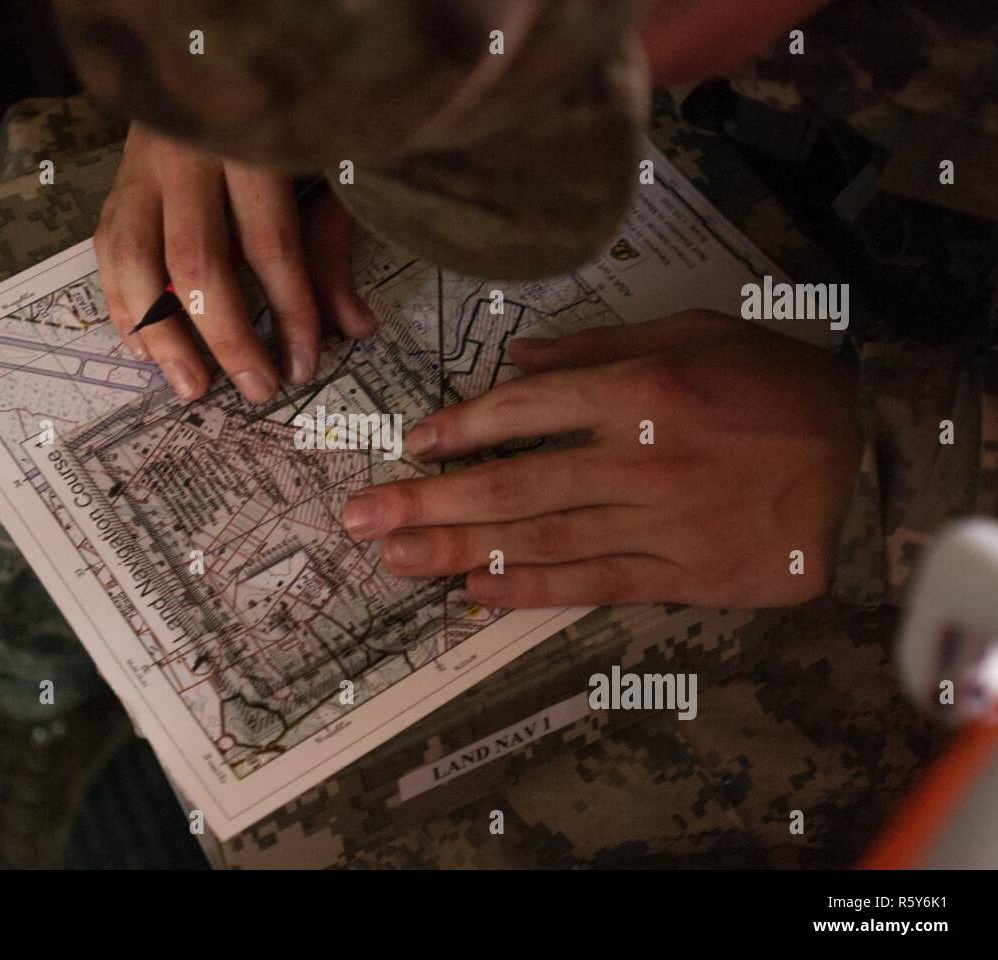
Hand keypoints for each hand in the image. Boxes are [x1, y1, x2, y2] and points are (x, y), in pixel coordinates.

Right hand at [94, 124, 375, 402]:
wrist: (213, 57)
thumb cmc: (283, 120)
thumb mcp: (324, 169)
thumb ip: (330, 246)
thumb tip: (354, 328)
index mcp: (248, 140)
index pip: (270, 244)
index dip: (290, 312)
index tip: (304, 364)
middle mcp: (185, 153)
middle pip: (196, 262)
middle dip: (226, 337)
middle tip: (256, 388)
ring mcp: (141, 167)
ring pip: (134, 261)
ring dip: (162, 335)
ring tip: (193, 385)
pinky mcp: (117, 184)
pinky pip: (108, 253)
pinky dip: (124, 308)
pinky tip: (147, 352)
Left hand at [342, 311, 862, 608]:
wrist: (862, 449)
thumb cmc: (769, 380)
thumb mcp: (691, 331)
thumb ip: (595, 349)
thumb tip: (512, 363)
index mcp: (638, 389)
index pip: (524, 411)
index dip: (460, 430)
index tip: (411, 445)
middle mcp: (639, 458)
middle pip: (512, 485)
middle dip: (426, 503)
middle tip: (359, 520)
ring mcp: (659, 521)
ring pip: (540, 541)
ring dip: (456, 551)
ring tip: (391, 560)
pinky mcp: (683, 572)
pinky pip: (591, 583)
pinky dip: (528, 589)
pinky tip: (471, 594)